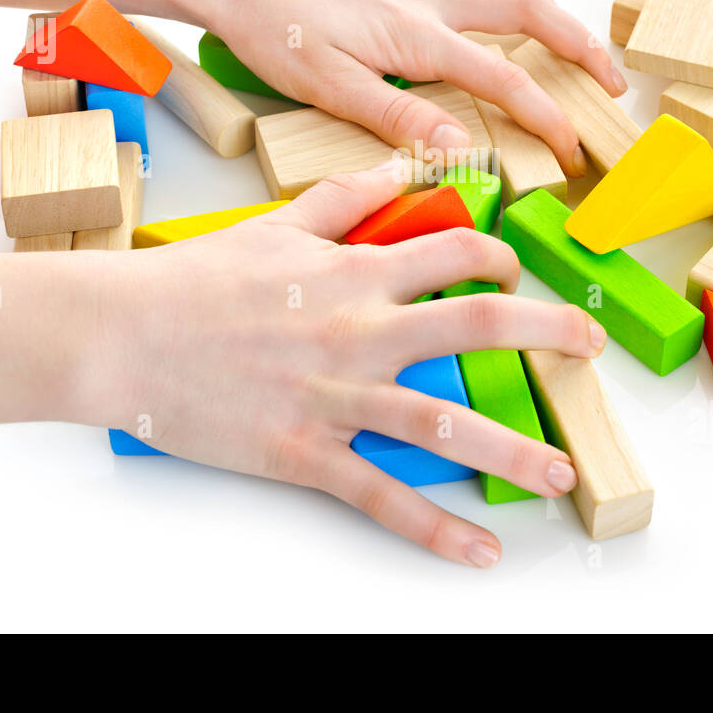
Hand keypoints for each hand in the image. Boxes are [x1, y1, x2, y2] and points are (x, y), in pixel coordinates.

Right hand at [93, 161, 606, 566]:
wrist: (122, 335)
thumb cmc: (194, 280)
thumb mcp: (275, 224)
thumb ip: (345, 197)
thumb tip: (396, 162)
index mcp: (353, 274)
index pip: (453, 254)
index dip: (497, 258)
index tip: (515, 273)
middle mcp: (358, 332)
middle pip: (473, 326)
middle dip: (544, 334)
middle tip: (590, 348)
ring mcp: (335, 397)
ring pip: (442, 424)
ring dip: (511, 449)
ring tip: (561, 471)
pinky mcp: (305, 453)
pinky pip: (381, 496)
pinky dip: (434, 528)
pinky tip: (479, 550)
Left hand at [191, 0, 627, 175]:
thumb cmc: (275, 31)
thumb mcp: (332, 89)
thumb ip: (402, 121)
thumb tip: (463, 151)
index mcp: (418, 36)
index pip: (505, 78)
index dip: (548, 115)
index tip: (574, 148)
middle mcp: (428, 1)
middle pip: (529, 11)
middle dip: (581, 48)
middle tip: (610, 85)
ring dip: (550, 3)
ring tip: (574, 36)